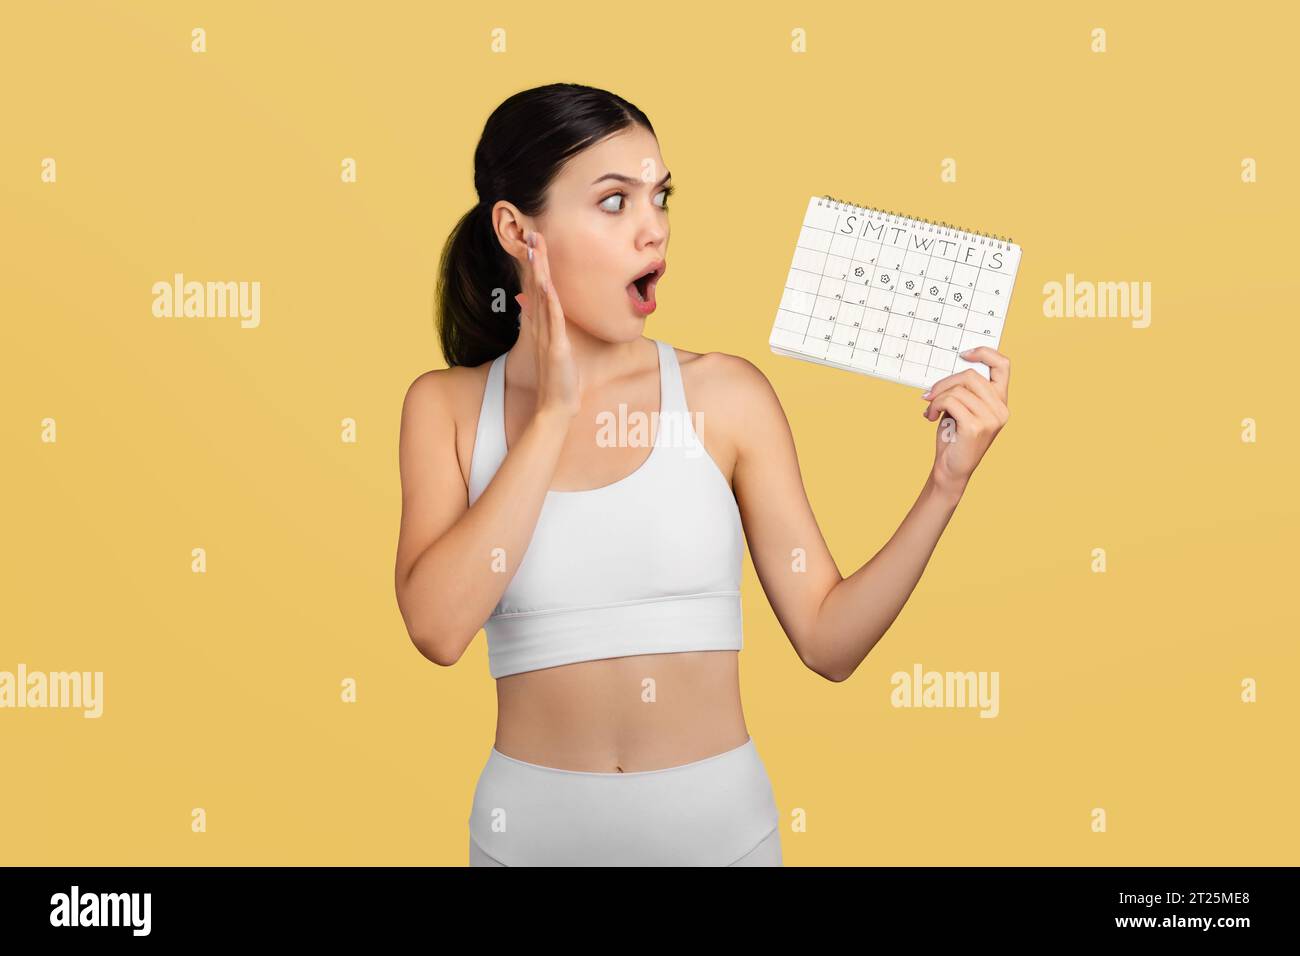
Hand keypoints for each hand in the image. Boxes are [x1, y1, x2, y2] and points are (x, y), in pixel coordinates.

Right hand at [514, 228, 580, 420]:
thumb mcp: (552, 347)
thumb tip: (538, 312)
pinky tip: (547, 283)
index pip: (535, 288)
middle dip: (534, 259)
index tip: (534, 241)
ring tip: (536, 248)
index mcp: (540, 325)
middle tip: (531, 232)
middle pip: (535, 285)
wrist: (555, 406)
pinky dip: (549, 300)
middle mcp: (539, 326)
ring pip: (541, 296)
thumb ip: (546, 328)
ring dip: (539, 272)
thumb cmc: (558, 379)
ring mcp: (545, 335)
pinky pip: (551, 319)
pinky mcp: (555, 347)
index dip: (534, 264)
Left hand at [920, 347, 1010, 494]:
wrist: (951, 469)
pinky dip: (936, 405)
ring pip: (959, 389)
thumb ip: (963, 390)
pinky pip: (951, 402)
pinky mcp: (975, 427)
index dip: (984, 353)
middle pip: (971, 375)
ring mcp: (991, 418)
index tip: (963, 355)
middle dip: (945, 382)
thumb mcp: (962, 408)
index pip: (1003, 365)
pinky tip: (930, 416)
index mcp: (1001, 401)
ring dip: (937, 396)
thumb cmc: (954, 438)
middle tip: (930, 394)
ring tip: (930, 409)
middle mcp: (1001, 409)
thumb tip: (948, 370)